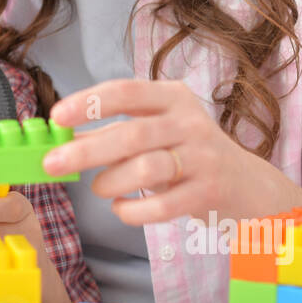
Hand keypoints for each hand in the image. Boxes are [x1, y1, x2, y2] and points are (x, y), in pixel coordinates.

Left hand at [41, 78, 301, 224]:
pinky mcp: (209, 192)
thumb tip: (64, 141)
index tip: (57, 117)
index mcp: (173, 97)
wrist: (249, 186)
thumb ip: (117, 133)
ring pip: (145, 169)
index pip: (126, 91)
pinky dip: (132, 211)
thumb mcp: (158, 132)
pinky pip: (160, 205)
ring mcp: (203, 157)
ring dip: (110, 182)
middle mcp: (190, 122)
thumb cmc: (189, 155)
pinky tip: (122, 209)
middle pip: (131, 134)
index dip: (89, 103)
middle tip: (52, 163)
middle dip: (85, 150)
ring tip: (100, 189)